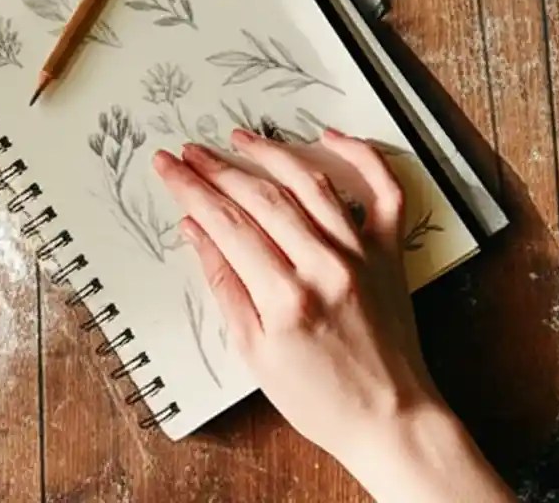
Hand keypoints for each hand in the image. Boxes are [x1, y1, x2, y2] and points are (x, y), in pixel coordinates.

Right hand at [154, 128, 511, 501]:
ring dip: (272, 153)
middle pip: (262, 198)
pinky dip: (361, 157)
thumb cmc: (321, 399)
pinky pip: (384, 192)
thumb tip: (197, 232)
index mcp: (285, 298)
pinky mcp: (390, 253)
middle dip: (218, 168)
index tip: (168, 167)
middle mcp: (325, 267)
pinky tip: (330, 138)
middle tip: (189, 151)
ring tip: (239, 138)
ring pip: (313, 184)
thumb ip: (225, 285)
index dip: (191, 190)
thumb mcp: (253, 353)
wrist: (390, 419)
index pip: (227, 224)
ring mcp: (362, 255)